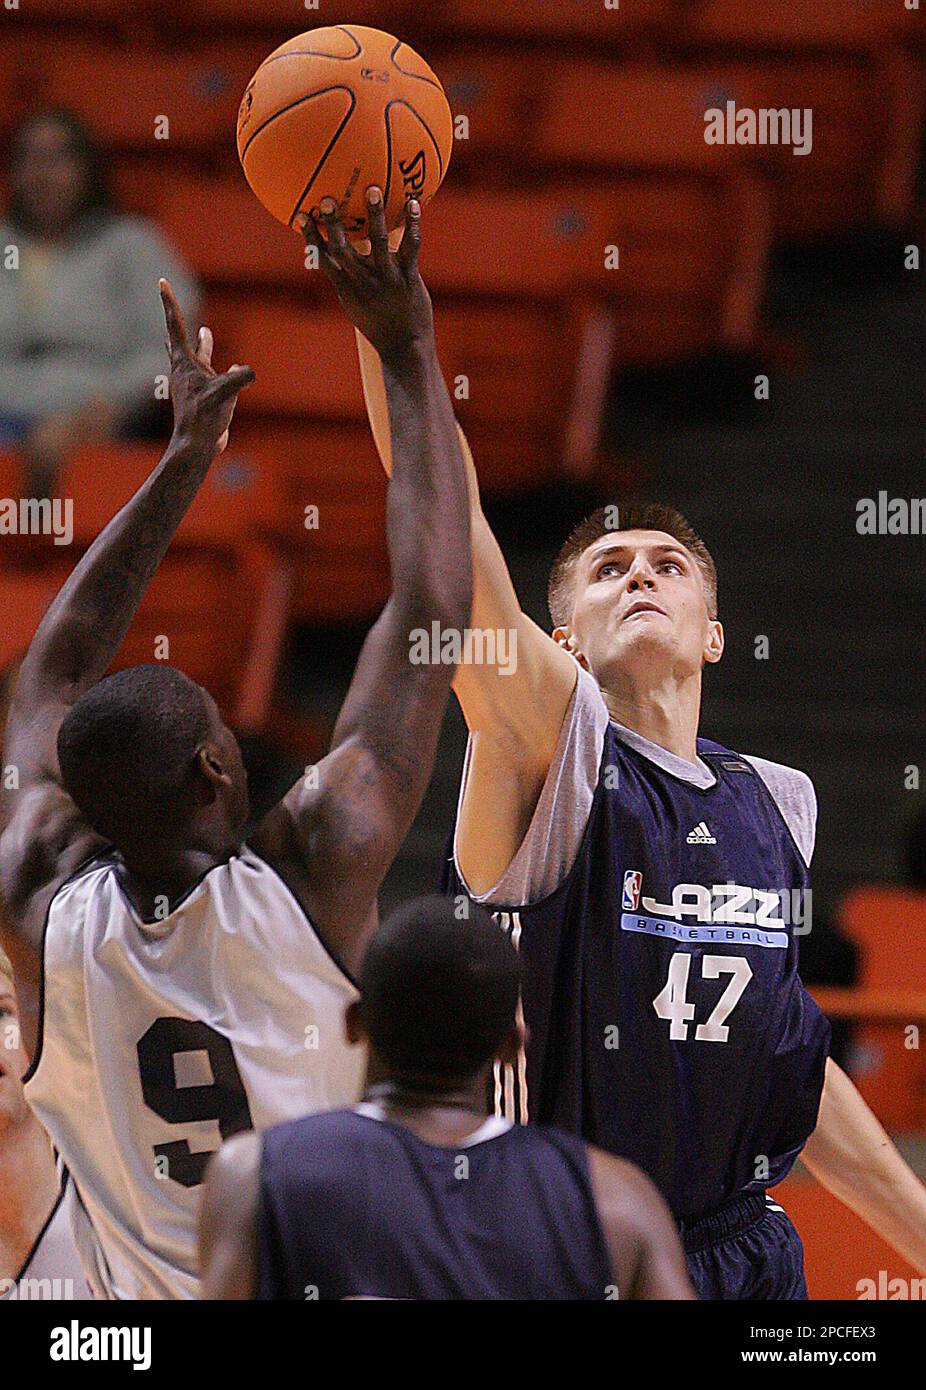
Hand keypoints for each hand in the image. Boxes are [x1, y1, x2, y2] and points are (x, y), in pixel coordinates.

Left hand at [160, 279, 253, 455]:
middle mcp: (185, 370)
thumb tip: (247, 371)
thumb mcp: (224, 395)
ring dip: (202, 344)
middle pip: (179, 338)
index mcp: (184, 363)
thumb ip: (237, 379)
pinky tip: (230, 367)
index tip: (161, 282)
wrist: (197, 445)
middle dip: (177, 320)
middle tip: (168, 301)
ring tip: (204, 331)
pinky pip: (212, 376)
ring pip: (197, 357)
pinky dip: (218, 368)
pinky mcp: (204, 397)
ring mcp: (194, 383)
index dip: (169, 302)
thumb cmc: (205, 418)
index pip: (176, 325)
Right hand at [300, 188, 432, 362]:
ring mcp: (387, 280)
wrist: (405, 349)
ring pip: (378, 243)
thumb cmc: (379, 325)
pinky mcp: (409, 279)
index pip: (324, 260)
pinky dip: (412, 224)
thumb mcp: (356, 307)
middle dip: (335, 224)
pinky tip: (412, 203)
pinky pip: (411, 247)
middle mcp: (364, 283)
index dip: (312, 238)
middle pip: (344, 250)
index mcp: (347, 289)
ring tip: (373, 189)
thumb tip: (337, 256)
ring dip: (375, 215)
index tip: (302, 215)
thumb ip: (346, 281)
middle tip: (327, 199)